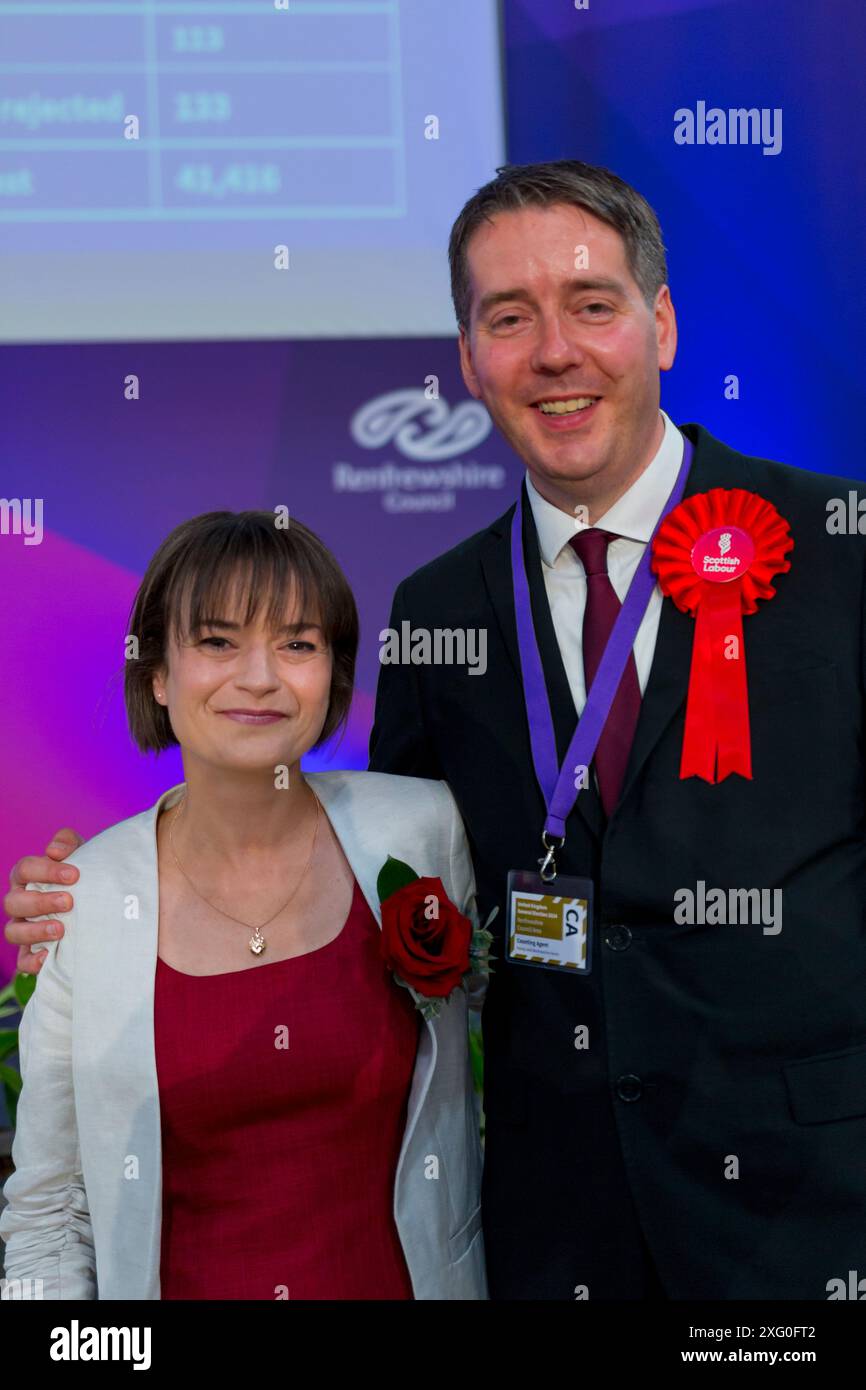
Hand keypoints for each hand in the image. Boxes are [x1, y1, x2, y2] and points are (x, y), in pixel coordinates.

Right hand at [4, 829, 83, 974]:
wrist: (95, 899)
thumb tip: (55, 850)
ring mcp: (23, 927)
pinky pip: (22, 961)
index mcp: (26, 877)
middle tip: (69, 902)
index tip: (74, 875)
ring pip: (13, 932)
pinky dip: (32, 961)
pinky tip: (49, 955)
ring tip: (61, 930)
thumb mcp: (79, 853)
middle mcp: (19, 901)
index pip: (24, 869)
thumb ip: (67, 843)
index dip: (46, 871)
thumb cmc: (81, 874)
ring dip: (35, 931)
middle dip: (40, 902)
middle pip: (14, 902)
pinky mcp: (31, 952)